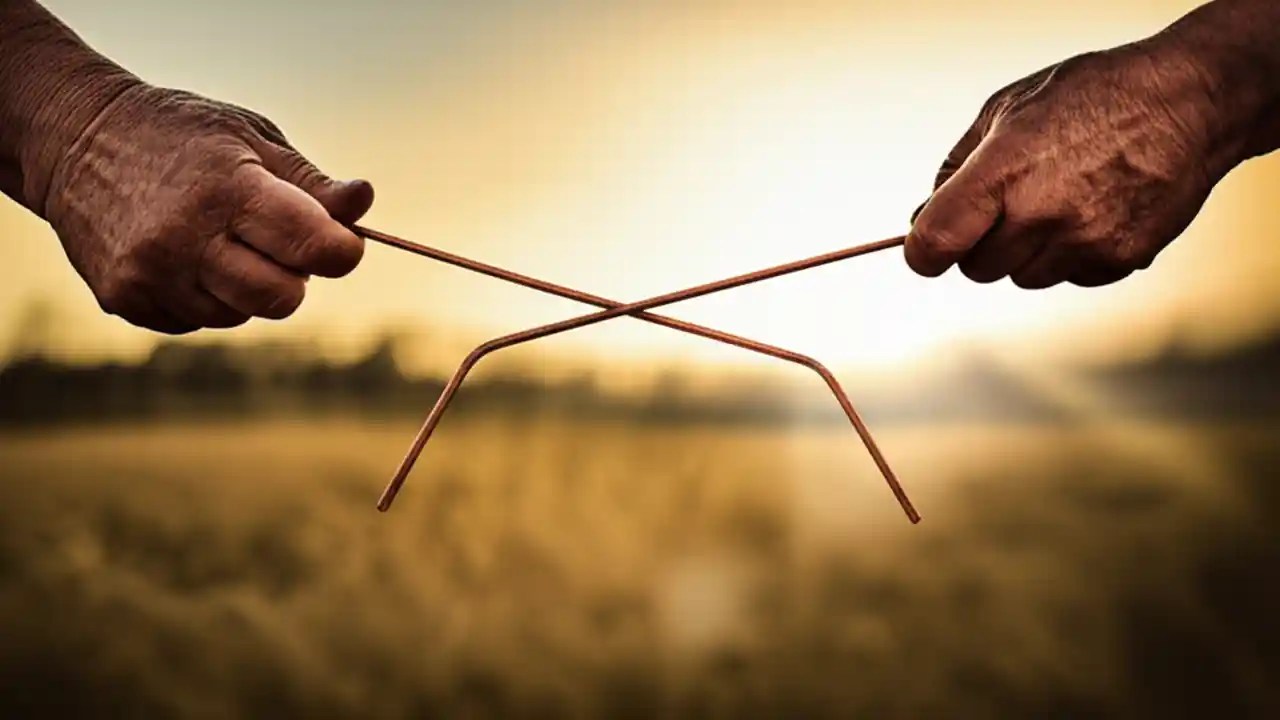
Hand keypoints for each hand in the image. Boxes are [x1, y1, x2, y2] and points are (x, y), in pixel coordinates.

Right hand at [45, 83, 372, 332]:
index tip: (340, 242)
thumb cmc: (182, 135)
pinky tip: (184, 253)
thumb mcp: (253, 137)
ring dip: (247, 285)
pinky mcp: (126, 299)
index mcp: (228, 190)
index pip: (314, 248)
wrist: (76, 138)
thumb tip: (364, 202)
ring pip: (240, 314)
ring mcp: (150, 274)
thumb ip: (312, 183)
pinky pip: (198, 320)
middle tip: (277, 241)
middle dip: (295, 276)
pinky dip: (205, 295)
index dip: (342, 252)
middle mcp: (185, 238)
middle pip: (282, 298)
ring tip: (220, 238)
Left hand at [905, 41, 1245, 288]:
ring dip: (1028, 250)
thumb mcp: (1007, 110)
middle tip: (1011, 204)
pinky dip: (1072, 254)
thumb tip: (923, 216)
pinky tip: (1092, 210)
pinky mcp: (1118, 261)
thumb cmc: (1095, 96)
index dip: (924, 251)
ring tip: (1059, 200)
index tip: (929, 247)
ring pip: (1022, 277)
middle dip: (982, 243)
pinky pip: (1069, 277)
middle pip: (977, 269)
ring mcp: (1082, 242)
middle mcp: (1040, 213)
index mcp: (1002, 172)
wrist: (1187, 101)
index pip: (935, 243)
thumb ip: (957, 168)